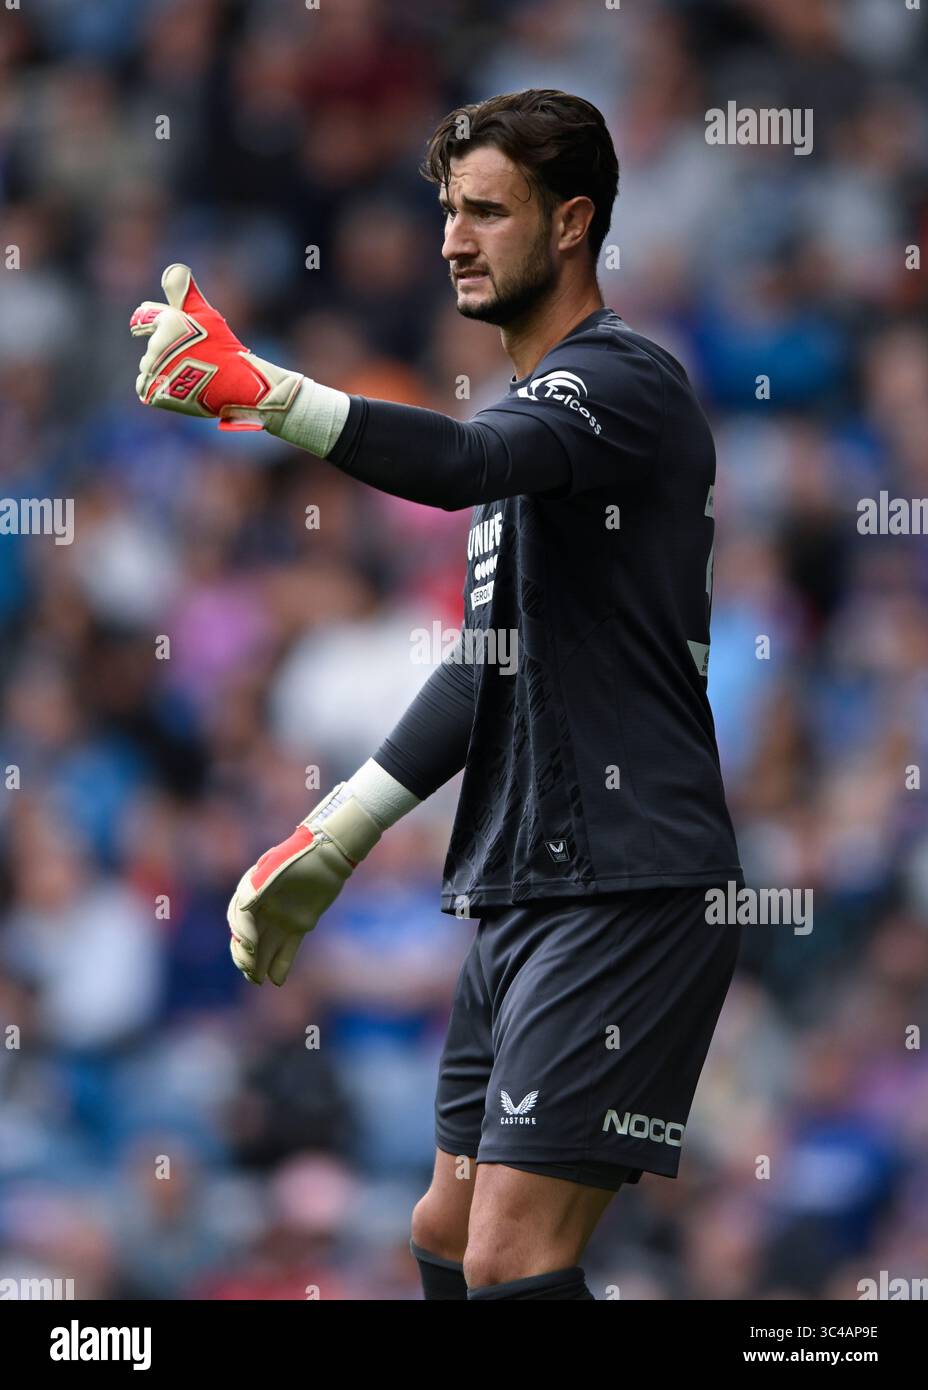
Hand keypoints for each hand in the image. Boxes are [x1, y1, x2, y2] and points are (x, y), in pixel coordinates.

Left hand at [130, 262, 301, 430]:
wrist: (237, 386)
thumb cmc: (224, 348)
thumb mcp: (206, 315)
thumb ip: (184, 292)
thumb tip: (173, 267)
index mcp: (167, 322)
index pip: (143, 317)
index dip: (144, 321)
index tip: (139, 325)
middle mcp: (157, 345)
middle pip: (152, 348)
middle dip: (167, 354)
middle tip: (194, 361)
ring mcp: (155, 371)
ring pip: (149, 369)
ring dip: (164, 372)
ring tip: (190, 377)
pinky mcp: (154, 392)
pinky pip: (145, 388)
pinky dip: (157, 390)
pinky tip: (177, 389)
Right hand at [228, 784, 382, 985]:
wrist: (328, 854)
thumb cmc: (298, 856)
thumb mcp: (275, 866)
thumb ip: (257, 886)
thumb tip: (242, 908)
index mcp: (251, 893)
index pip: (240, 919)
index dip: (242, 934)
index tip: (250, 945)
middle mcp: (263, 908)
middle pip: (247, 938)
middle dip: (244, 956)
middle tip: (250, 970)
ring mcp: (280, 918)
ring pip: (264, 947)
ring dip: (258, 964)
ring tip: (257, 981)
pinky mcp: (299, 925)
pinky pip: (287, 949)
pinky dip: (281, 965)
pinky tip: (277, 981)